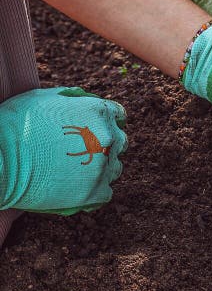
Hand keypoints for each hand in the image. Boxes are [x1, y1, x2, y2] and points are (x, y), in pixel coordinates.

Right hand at [0, 87, 126, 214]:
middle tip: (84, 151)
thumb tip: (81, 98)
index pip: (118, 115)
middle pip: (119, 142)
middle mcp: (108, 137)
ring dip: (100, 169)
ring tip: (76, 172)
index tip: (98, 129)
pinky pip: (106, 193)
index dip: (107, 122)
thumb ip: (70, 98)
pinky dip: (94, 192)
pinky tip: (77, 189)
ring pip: (114, 168)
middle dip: (105, 145)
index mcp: (99, 112)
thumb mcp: (42, 98)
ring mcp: (103, 166)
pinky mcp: (95, 192)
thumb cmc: (13, 125)